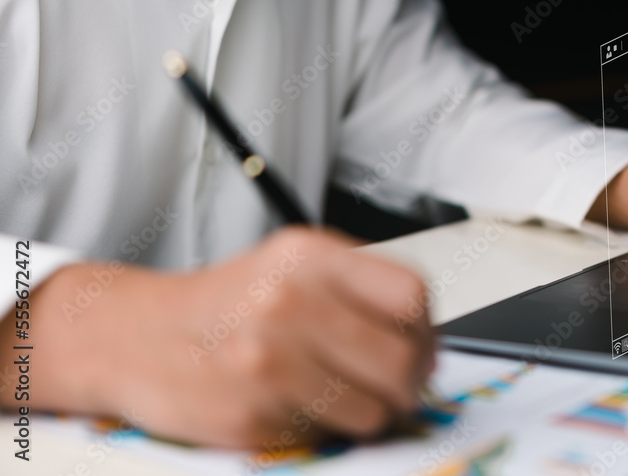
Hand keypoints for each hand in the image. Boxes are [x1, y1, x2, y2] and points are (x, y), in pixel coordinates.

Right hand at [0, 226, 434, 447]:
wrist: (136, 336)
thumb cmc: (227, 304)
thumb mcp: (292, 267)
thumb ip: (358, 293)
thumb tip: (427, 344)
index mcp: (310, 255)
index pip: (411, 295)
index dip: (426, 330)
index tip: (420, 347)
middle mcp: (289, 300)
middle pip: (401, 358)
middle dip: (409, 383)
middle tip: (397, 388)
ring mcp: (268, 359)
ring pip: (373, 409)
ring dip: (370, 414)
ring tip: (342, 397)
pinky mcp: (251, 413)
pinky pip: (326, 435)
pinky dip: (323, 428)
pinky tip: (297, 405)